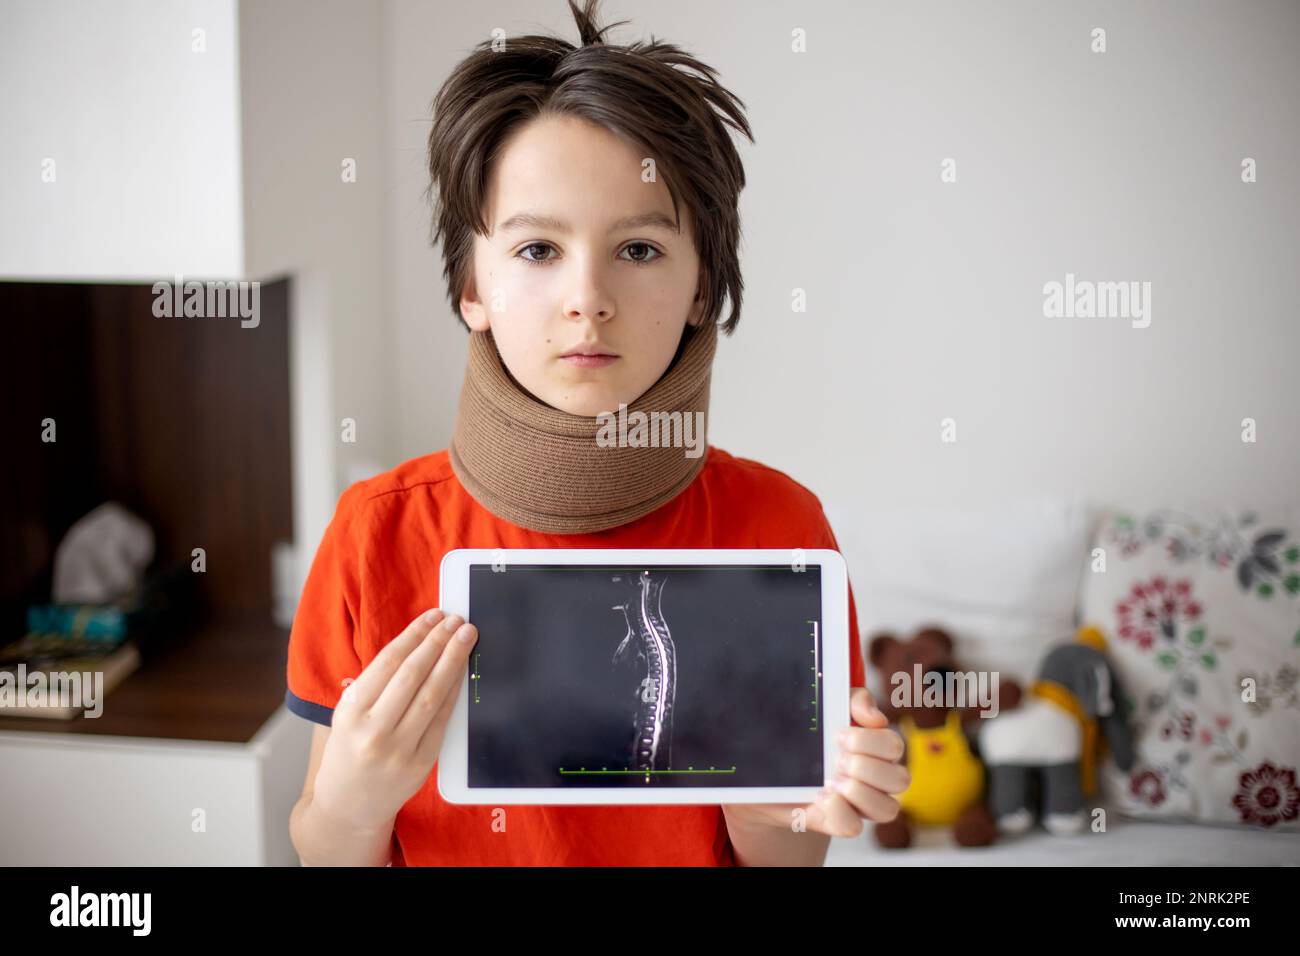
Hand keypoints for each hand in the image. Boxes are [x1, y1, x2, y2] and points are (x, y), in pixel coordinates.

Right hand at [310, 608, 477, 832]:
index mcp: (350, 711)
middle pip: (413, 674)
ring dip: (453, 661)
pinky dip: (454, 691)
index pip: (388, 662)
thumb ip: (374, 683)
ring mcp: (399, 749)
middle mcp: (373, 730)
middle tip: (456, 620)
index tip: (433, 617)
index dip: (415, 635)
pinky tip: (463, 671)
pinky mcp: (420, 763)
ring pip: (432, 695)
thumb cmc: (349, 750)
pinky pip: (443, 719)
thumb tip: (416, 641)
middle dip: (438, 642)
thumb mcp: (346, 714)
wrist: (348, 806)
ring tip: (466, 637)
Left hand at [721, 687, 908, 837]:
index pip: (894, 746)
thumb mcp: (823, 708)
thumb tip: (874, 715)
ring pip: (888, 809)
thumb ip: (851, 701)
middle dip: (866, 767)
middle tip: (837, 760)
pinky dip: (839, 812)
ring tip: (830, 782)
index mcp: (873, 748)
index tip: (839, 734)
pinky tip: (820, 797)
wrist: (765, 771)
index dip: (871, 741)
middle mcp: (874, 778)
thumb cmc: (802, 738)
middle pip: (901, 779)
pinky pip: (853, 827)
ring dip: (859, 792)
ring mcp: (859, 804)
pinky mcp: (837, 822)